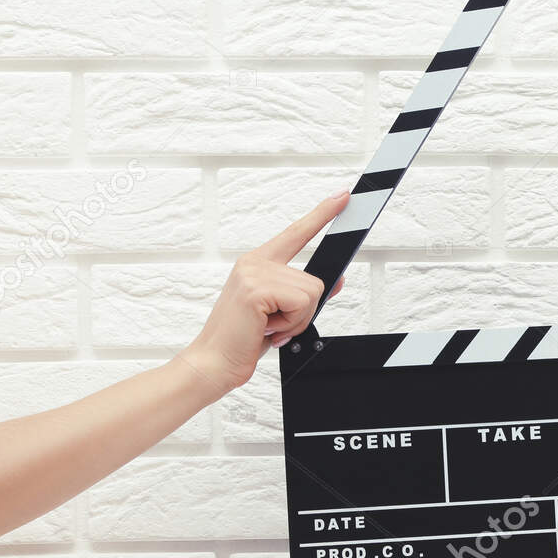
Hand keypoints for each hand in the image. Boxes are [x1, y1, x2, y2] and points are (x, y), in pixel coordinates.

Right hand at [177, 192, 349, 397]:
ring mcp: (254, 273)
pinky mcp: (256, 288)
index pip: (296, 233)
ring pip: (312, 293)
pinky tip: (268, 328)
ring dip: (297, 320)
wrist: (215, 361)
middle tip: (275, 324)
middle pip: (315, 281)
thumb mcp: (282, 313)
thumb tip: (337, 280)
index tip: (343, 195)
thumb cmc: (243, 339)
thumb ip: (306, 294)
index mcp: (258, 263)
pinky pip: (302, 303)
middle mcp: (255, 263)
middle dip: (304, 312)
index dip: (322, 214)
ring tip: (269, 326)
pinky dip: (292, 324)